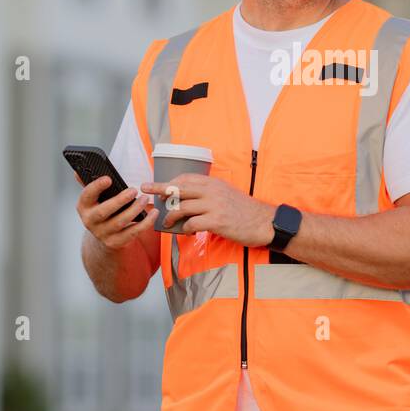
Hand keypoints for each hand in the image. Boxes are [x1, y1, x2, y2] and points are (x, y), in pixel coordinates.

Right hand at [76, 174, 156, 250]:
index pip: (86, 196)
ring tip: (144, 199)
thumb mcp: (94, 199)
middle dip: (119, 200)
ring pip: (120, 222)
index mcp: (84, 207)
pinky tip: (153, 213)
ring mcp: (103, 233)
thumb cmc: (102, 210)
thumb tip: (79, 171)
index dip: (96, 187)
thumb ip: (91, 184)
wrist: (104, 236)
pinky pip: (133, 232)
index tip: (109, 179)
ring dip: (134, 210)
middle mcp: (90, 221)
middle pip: (103, 212)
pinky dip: (145, 223)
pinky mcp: (116, 242)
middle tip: (133, 190)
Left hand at [140, 173, 275, 246]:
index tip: (160, 187)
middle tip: (145, 190)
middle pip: (179, 188)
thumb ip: (209, 194)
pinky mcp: (217, 221)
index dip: (170, 182)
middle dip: (159, 188)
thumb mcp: (227, 194)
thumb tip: (188, 200)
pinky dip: (186, 229)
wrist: (264, 222)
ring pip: (183, 207)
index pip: (186, 178)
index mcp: (214, 183)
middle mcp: (212, 191)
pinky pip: (192, 223)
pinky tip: (188, 232)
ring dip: (171, 217)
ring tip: (167, 224)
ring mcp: (214, 205)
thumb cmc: (245, 211)